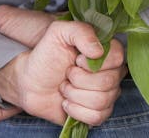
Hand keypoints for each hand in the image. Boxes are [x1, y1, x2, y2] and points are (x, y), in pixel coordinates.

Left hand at [0, 6, 126, 126]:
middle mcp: (113, 72)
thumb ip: (80, 31)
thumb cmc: (46, 55)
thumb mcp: (59, 32)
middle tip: (67, 74)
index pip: (117, 58)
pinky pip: (97, 117)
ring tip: (65, 88)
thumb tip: (98, 52)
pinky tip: (67, 103)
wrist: (30, 81)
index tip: (76, 60)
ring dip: (75, 95)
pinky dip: (77, 111)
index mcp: (108, 51)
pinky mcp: (98, 112)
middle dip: (78, 80)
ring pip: (102, 100)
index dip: (93, 63)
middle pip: (108, 82)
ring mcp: (107, 93)